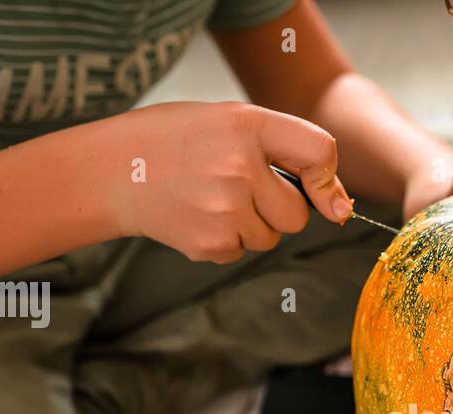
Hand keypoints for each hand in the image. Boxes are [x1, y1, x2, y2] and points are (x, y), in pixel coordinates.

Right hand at [103, 101, 352, 264]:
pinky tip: (197, 216)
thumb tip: (340, 208)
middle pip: (296, 215)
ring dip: (251, 226)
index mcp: (247, 125)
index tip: (324, 196)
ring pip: (270, 238)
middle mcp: (240, 167)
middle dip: (279, 210)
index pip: (320, 151)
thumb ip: (286, 150)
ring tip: (211, 200)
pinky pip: (242, 252)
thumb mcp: (228, 122)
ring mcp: (226, 209)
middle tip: (239, 190)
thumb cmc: (176, 142)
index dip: (328, 179)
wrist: (113, 171)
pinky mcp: (212, 243)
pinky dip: (226, 240)